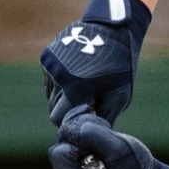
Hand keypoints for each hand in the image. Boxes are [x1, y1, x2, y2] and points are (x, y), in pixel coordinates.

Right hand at [40, 0, 152, 123]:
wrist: (114, 30)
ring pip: (50, 97)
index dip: (71, 124)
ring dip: (62, 99)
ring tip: (82, 90)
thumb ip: (102, 119)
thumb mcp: (119, 97)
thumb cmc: (121, 67)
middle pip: (53, 110)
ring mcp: (51, 65)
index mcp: (76, 88)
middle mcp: (59, 76)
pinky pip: (49, 82)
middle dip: (66, 113)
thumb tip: (91, 139)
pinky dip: (58, 85)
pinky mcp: (47, 57)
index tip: (83, 120)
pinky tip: (75, 77)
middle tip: (84, 107)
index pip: (60, 120)